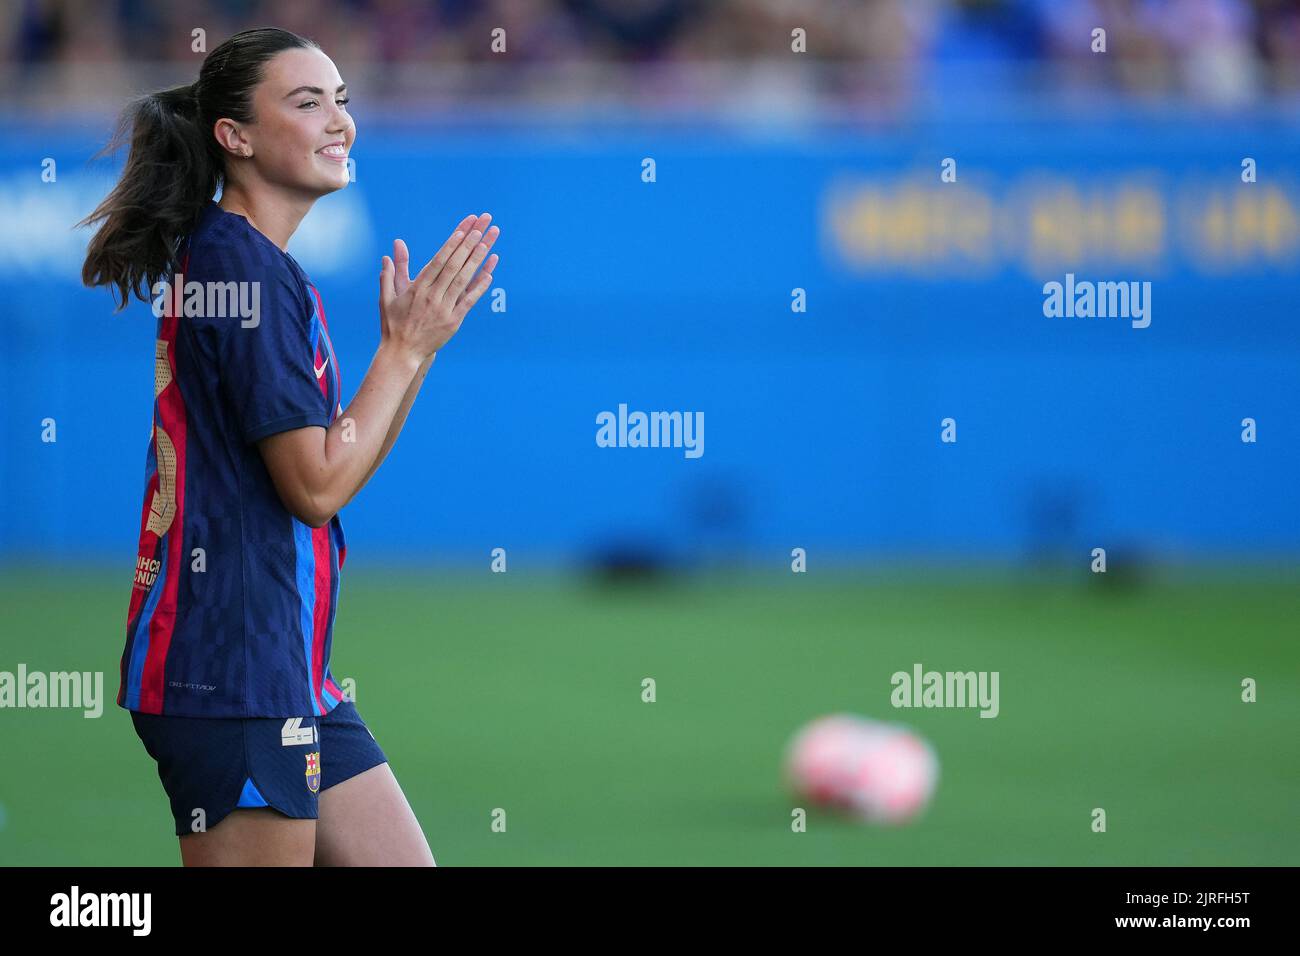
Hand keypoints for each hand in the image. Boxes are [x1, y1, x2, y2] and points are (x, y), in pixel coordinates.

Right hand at [378, 213, 499, 362]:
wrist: (402, 353)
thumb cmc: (393, 324)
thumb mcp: (387, 298)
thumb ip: (389, 275)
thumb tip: (387, 255)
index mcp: (417, 288)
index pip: (438, 260)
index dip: (452, 244)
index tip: (463, 229)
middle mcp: (432, 296)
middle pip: (454, 264)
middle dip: (468, 243)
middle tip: (481, 227)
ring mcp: (444, 308)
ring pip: (463, 279)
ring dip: (477, 259)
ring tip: (488, 242)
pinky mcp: (454, 321)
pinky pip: (470, 301)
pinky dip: (480, 286)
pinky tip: (491, 272)